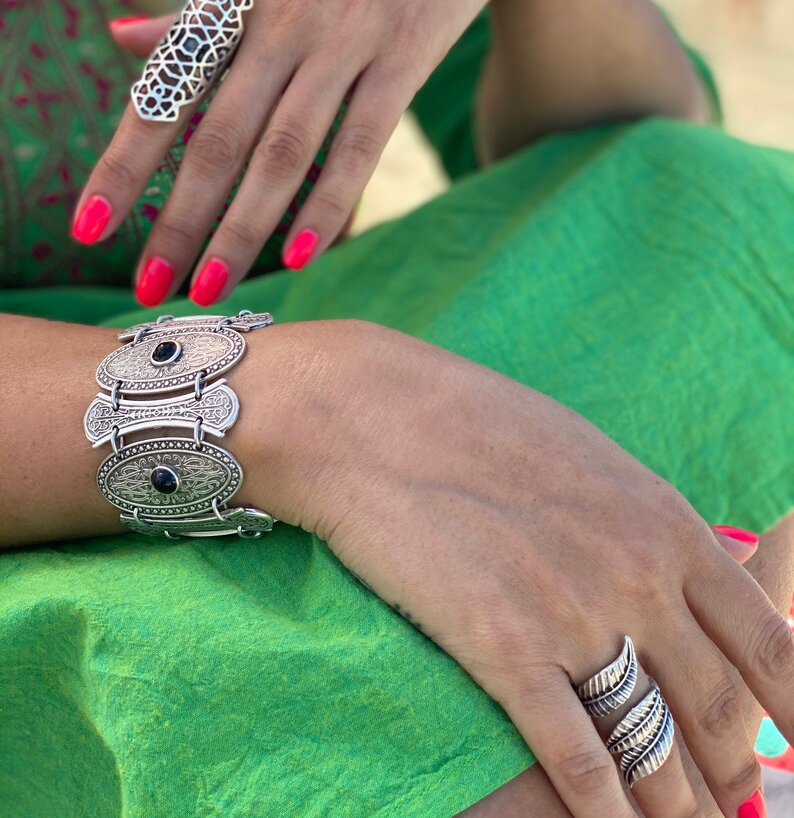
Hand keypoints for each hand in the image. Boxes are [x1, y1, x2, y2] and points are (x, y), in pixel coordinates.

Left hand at [73, 0, 561, 303]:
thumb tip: (120, 38)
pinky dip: (328, 202)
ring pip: (282, 150)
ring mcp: (345, 35)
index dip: (122, 164)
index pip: (164, 91)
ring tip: (212, 288)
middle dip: (178, 221)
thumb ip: (200, 9)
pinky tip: (300, 254)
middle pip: (216, 136)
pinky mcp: (406, 52)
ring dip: (242, 229)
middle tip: (149, 290)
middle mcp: (282, 16)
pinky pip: (360, 142)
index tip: (89, 229)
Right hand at [248, 320, 792, 817]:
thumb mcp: (588, 457)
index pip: (768, 642)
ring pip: (658, 747)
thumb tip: (686, 571)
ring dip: (678, 803)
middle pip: (719, 707)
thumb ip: (644, 521)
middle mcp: (637, 577)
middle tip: (730, 794)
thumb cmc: (477, 423)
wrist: (376, 415)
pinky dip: (610, 811)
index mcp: (665, 523)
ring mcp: (574, 617)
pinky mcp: (505, 651)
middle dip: (733, 766)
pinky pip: (579, 760)